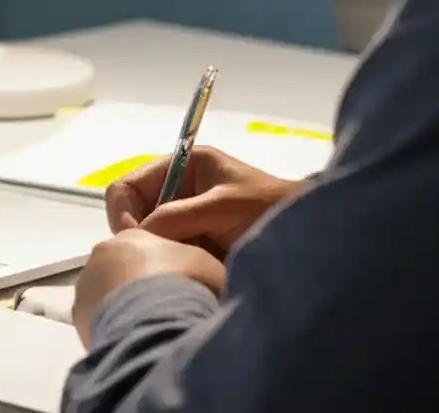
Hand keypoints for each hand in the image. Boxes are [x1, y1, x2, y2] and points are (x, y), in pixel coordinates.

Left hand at [72, 228, 224, 349]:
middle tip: (167, 310)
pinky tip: (136, 340)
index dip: (167, 270)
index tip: (182, 289)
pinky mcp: (79, 317)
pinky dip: (117, 330)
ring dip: (128, 310)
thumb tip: (206, 282)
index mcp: (133, 235)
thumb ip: (202, 267)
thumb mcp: (210, 266)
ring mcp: (86, 287)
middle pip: (125, 271)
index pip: (147, 249)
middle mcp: (102, 255)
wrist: (154, 317)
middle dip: (143, 288)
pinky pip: (103, 323)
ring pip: (110, 297)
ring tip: (152, 329)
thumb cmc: (185, 282)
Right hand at [104, 146, 305, 255]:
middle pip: (134, 215)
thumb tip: (139, 237)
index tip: (135, 241)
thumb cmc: (271, 209)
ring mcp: (188, 220)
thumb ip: (177, 216)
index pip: (129, 187)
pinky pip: (170, 256)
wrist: (315, 236)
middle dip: (143, 237)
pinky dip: (175, 265)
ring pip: (151, 240)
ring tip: (183, 265)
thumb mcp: (222, 207)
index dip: (124, 213)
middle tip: (159, 259)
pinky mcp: (197, 246)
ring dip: (161, 254)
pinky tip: (192, 272)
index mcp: (184, 166)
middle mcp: (180, 191)